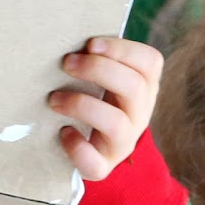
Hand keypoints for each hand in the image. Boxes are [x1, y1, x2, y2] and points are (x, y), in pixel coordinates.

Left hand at [48, 36, 163, 180]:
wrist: (91, 149)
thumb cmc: (93, 100)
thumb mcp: (103, 79)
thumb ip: (95, 59)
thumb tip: (66, 38)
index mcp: (144, 87)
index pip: (150, 62)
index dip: (122, 50)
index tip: (90, 43)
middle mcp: (139, 114)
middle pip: (133, 87)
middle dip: (98, 70)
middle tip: (66, 63)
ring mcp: (124, 143)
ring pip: (116, 123)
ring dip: (82, 105)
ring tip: (54, 99)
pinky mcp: (103, 166)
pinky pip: (95, 163)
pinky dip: (77, 148)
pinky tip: (63, 133)